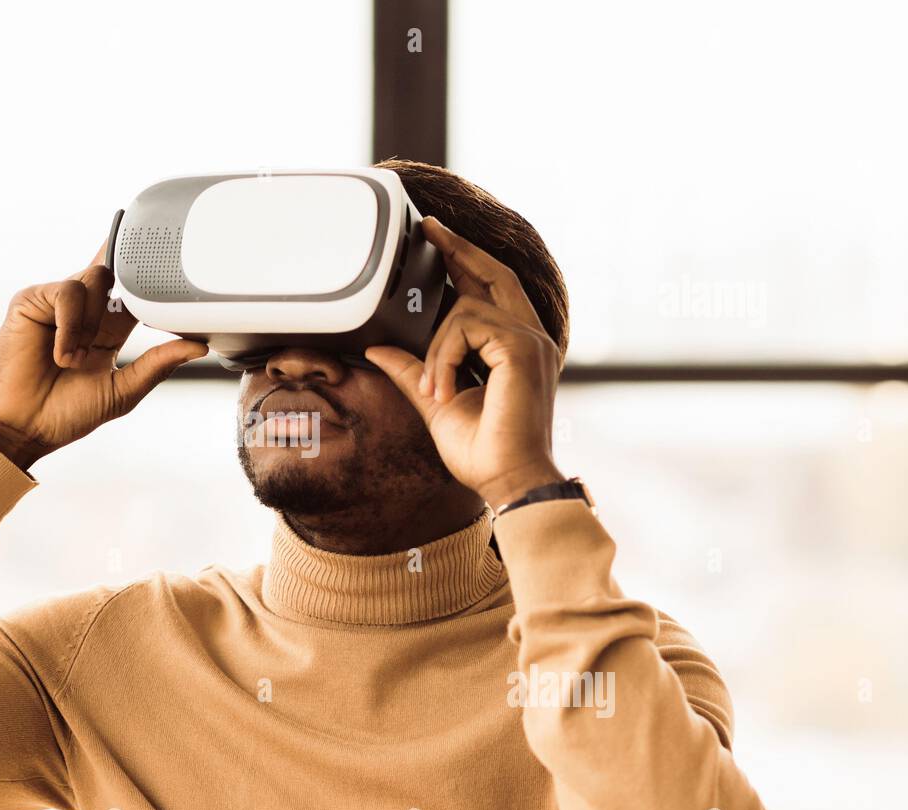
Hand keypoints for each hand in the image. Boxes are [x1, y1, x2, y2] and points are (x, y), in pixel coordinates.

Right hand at [0, 240, 207, 469]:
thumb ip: (157, 364)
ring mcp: (55, 305)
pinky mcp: (30, 301)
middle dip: (126, 289)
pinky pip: (67, 292)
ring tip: (75, 360)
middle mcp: (82, 314)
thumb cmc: (64, 414)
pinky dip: (71, 325)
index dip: (152, 283)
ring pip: (95, 279)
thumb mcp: (122, 391)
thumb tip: (198, 346)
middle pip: (116, 275)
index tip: (172, 271)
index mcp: (106, 331)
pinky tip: (62, 354)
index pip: (135, 295)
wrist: (21, 427)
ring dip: (93, 323)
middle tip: (123, 321)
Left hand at [365, 216, 563, 507]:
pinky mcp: (521, 349)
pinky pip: (466, 327)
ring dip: (435, 349)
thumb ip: (411, 371)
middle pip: (493, 273)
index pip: (491, 291)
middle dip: (458, 248)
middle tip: (427, 228)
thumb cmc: (483, 453)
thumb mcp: (435, 403)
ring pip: (466, 308)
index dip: (465, 261)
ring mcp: (529, 341)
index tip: (435, 241)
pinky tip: (443, 392)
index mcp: (513, 349)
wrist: (509, 482)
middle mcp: (528, 338)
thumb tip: (378, 347)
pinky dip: (443, 358)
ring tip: (433, 392)